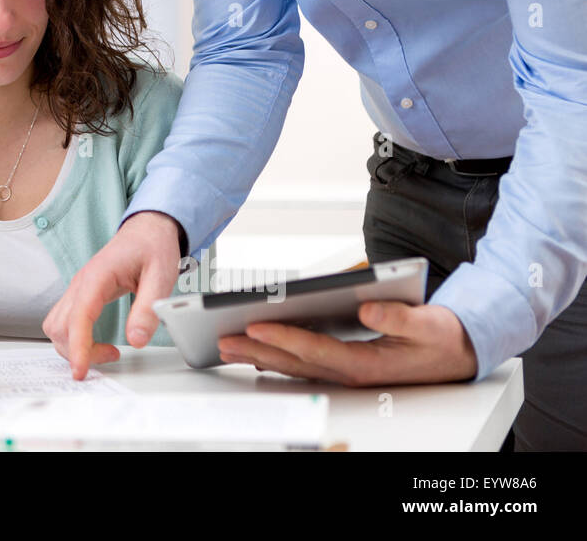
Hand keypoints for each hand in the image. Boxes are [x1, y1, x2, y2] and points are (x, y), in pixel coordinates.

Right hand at [44, 210, 183, 379]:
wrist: (146, 230)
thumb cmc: (152, 247)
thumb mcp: (161, 275)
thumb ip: (148, 309)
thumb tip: (136, 340)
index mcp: (97, 276)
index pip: (78, 317)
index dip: (78, 347)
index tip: (81, 370)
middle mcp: (81, 283)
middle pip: (60, 326)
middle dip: (78, 350)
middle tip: (112, 356)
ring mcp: (77, 289)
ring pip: (56, 326)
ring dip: (72, 346)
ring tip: (106, 350)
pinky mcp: (80, 295)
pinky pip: (65, 321)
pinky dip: (74, 338)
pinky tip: (96, 342)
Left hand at [217, 301, 478, 384]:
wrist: (456, 352)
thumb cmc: (441, 337)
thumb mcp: (428, 323)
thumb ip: (399, 317)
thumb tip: (368, 309)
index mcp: (368, 363)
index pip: (317, 349)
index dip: (285, 337)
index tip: (257, 324)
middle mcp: (351, 371)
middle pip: (295, 361)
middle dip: (257, 349)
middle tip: (223, 339)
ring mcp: (344, 371)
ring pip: (294, 366)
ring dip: (260, 356)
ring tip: (227, 346)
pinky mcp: (342, 365)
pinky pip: (303, 363)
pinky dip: (276, 357)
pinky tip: (255, 352)